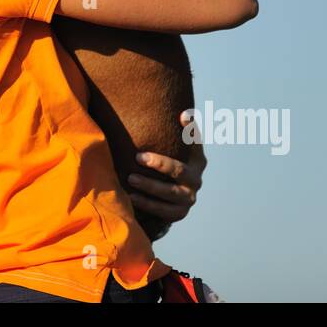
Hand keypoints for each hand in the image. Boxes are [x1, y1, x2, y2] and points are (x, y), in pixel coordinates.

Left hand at [125, 110, 206, 224]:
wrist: (167, 198)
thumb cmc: (165, 164)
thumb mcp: (171, 147)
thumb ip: (174, 132)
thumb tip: (183, 112)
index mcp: (196, 159)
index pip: (195, 141)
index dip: (190, 129)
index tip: (181, 116)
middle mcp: (195, 179)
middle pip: (180, 170)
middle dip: (160, 164)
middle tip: (138, 157)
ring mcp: (188, 198)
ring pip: (170, 193)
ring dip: (150, 186)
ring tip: (131, 178)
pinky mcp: (179, 213)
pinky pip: (164, 211)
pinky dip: (148, 204)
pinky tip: (132, 198)